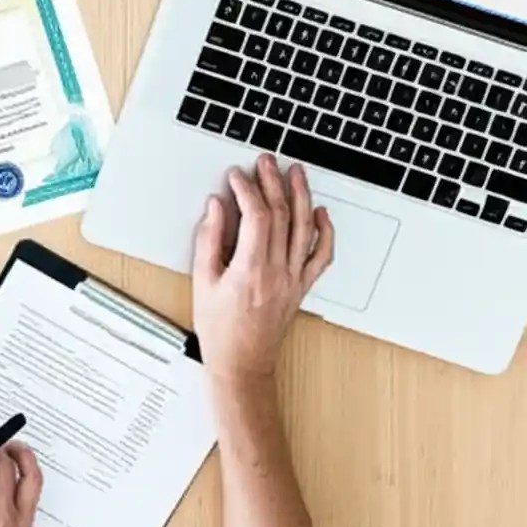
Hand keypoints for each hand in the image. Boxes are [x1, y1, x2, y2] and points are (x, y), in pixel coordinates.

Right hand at [192, 155, 333, 382]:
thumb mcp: (202, 281)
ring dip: (301, 196)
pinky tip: (320, 213)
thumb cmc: (219, 329)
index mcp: (250, 269)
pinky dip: (324, 232)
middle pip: (281, 215)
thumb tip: (216, 208)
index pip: (256, 216)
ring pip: (304, 228)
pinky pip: (321, 255)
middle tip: (265, 162)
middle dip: (273, 183)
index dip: (247, 190)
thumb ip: (209, 240)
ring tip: (295, 173)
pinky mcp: (302, 286)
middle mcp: (277, 271)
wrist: (242, 363)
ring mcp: (294, 278)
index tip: (236, 176)